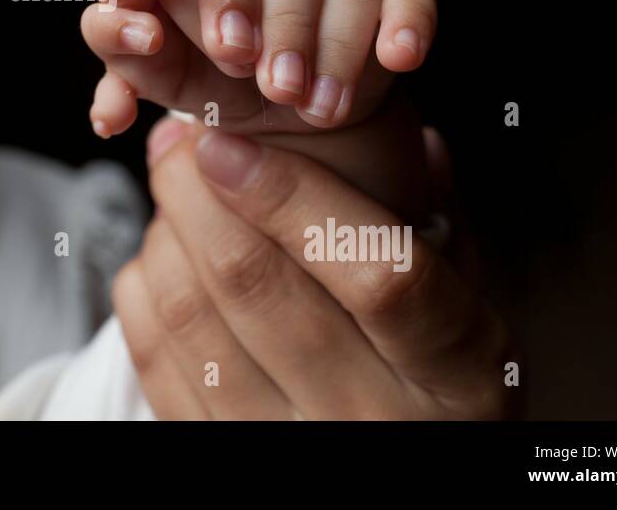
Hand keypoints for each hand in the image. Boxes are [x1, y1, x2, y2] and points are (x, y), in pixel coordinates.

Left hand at [80, 0, 436, 135]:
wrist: (295, 94)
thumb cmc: (213, 74)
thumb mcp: (165, 75)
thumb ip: (129, 76)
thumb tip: (109, 113)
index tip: (150, 33)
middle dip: (261, 18)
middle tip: (263, 81)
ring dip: (325, 43)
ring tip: (312, 104)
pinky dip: (405, 21)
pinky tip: (398, 57)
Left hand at [112, 117, 515, 419]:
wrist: (397, 493)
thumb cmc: (434, 386)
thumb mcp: (470, 317)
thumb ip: (442, 230)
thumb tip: (414, 141)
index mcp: (459, 375)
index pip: (379, 274)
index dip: (294, 197)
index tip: (231, 143)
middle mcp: (373, 420)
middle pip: (255, 282)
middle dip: (196, 191)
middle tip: (180, 143)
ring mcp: (289, 448)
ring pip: (192, 315)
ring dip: (165, 232)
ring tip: (173, 192)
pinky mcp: (218, 458)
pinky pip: (156, 359)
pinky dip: (146, 286)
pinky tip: (163, 253)